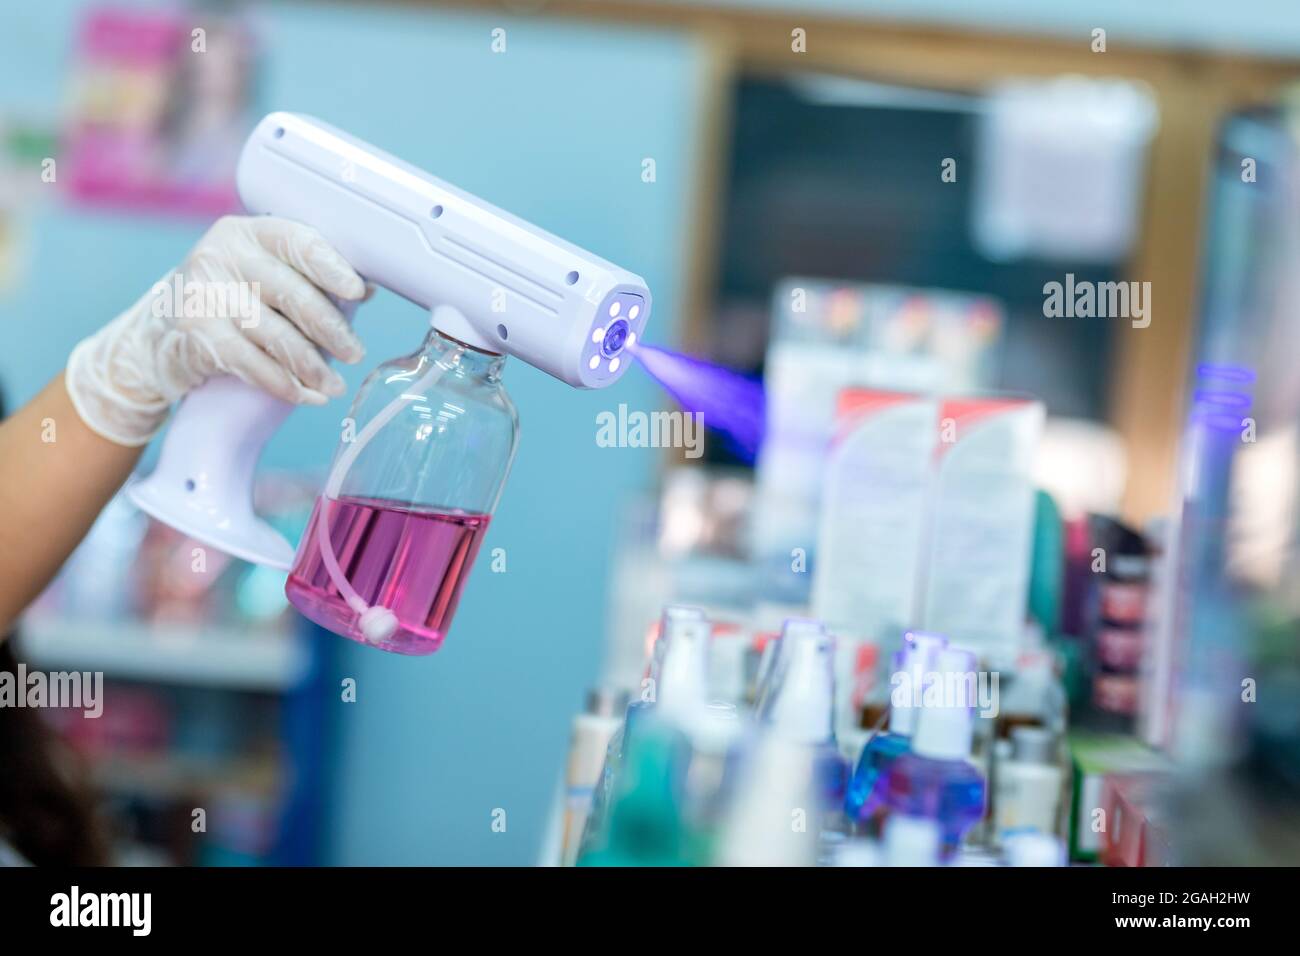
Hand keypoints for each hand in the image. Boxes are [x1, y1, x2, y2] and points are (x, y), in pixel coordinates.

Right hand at [66, 215, 367, 446]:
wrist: (160, 332)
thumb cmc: (232, 298)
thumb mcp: (264, 275)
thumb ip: (309, 277)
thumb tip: (367, 290)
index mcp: (248, 233)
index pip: (297, 242)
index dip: (331, 266)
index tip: (358, 291)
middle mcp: (222, 256)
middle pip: (292, 294)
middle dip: (331, 329)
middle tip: (356, 353)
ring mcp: (204, 293)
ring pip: (275, 335)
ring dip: (312, 366)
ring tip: (335, 385)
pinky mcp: (196, 332)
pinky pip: (252, 364)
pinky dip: (285, 385)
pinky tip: (309, 396)